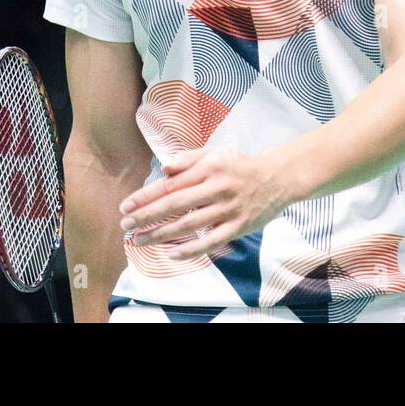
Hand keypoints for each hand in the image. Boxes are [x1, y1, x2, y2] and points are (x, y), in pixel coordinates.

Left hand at [119, 145, 295, 260]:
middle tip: (126, 226)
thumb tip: (164, 168)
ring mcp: (228, 209)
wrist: (278, 177)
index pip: (170, 184)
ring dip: (162, 234)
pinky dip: (192, 249)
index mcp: (208, 168)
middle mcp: (216, 187)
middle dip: (147, 217)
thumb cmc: (241, 165)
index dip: (146, 197)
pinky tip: (173, 253)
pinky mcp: (239, 226)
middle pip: (175, 205)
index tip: (126, 207)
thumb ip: (189, 158)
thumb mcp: (216, 152)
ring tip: (140, 241)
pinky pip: (212, 240)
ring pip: (190, 225)